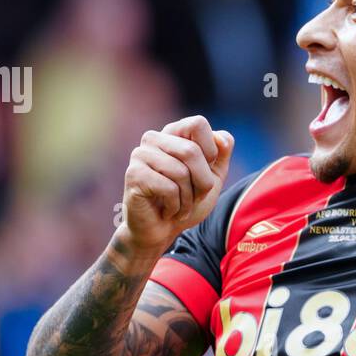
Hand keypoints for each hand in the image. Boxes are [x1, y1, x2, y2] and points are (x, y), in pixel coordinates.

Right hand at [120, 116, 233, 253]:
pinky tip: (166, 210)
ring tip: (179, 205)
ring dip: (188, 198)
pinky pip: (168, 188)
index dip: (210, 151)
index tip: (203, 171)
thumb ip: (221, 154)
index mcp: (172, 132)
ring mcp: (140, 155)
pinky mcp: (133, 175)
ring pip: (181, 172)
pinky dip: (175, 206)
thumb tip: (222, 138)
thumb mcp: (213, 176)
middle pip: (191, 151)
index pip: (198, 124)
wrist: (161, 231)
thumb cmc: (186, 200)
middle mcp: (153, 138)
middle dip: (202, 182)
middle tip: (194, 196)